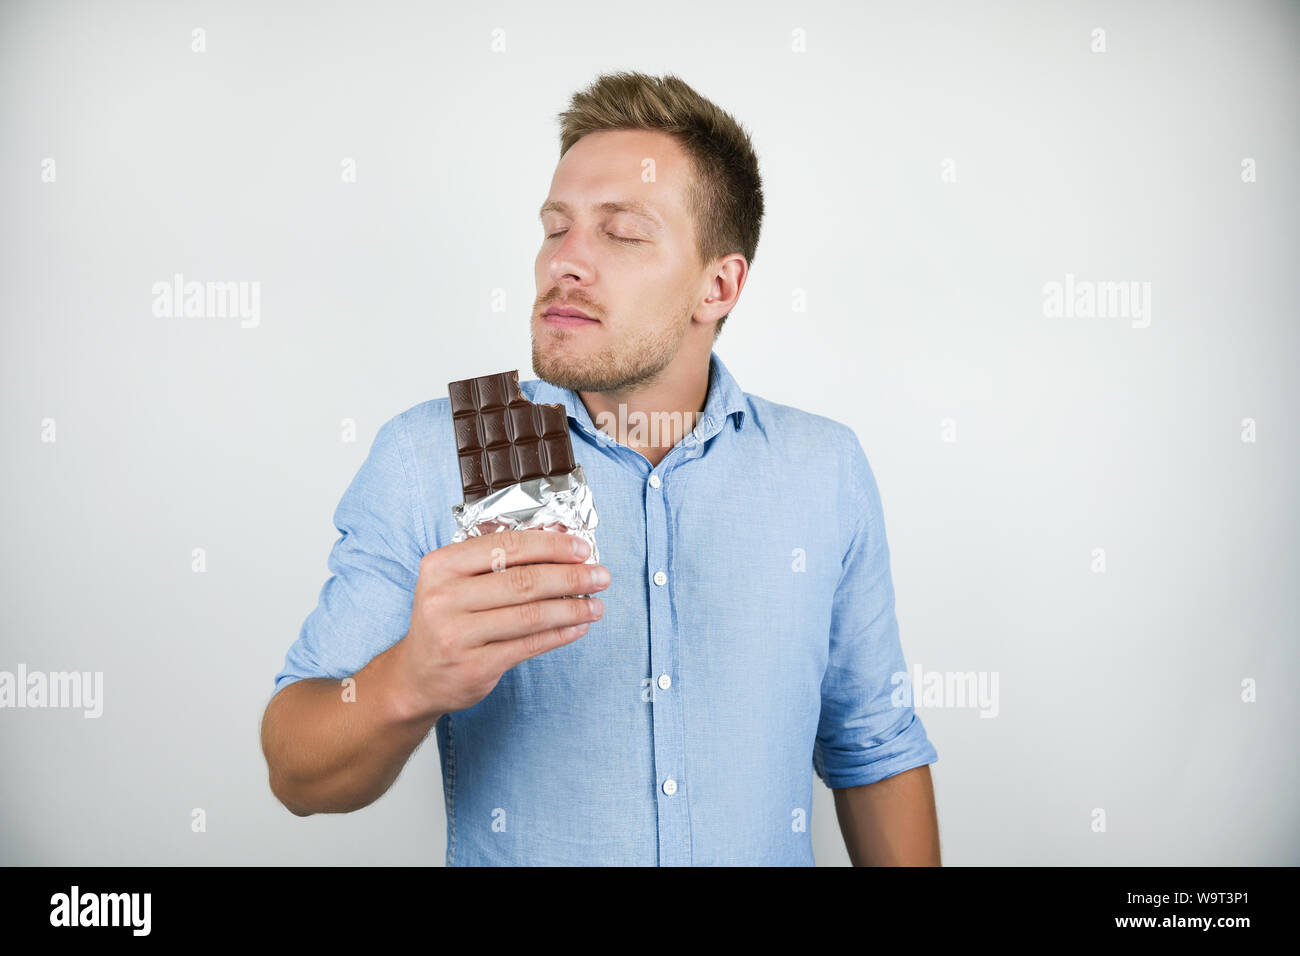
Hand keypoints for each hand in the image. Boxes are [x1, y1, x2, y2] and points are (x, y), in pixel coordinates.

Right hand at [393, 529, 608, 720]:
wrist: (417, 676)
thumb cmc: (447, 620)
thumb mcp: (455, 581)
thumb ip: (496, 563)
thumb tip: (562, 548)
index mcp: (441, 565)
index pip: (507, 546)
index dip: (551, 546)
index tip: (583, 548)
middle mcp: (445, 598)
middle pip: (523, 581)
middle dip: (571, 576)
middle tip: (601, 576)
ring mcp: (458, 635)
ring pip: (531, 615)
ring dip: (573, 608)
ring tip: (596, 604)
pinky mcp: (475, 666)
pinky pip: (529, 645)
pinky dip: (560, 634)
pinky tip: (578, 626)